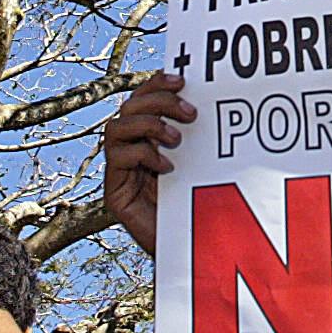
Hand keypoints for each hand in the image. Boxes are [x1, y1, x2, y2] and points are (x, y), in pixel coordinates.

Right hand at [106, 73, 191, 255]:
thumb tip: (216, 100)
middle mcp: (131, 150)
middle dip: (158, 101)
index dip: (157, 84)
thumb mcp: (206, 163)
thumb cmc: (205, 207)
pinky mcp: (115, 194)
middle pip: (129, 106)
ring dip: (149, 126)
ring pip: (116, 127)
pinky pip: (117, 158)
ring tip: (178, 140)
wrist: (195, 253)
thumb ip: (202, 136)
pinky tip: (167, 167)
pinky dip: (142, 155)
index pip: (144, 98)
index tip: (182, 79)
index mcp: (150, 138)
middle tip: (190, 112)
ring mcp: (121, 172)